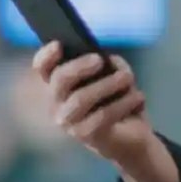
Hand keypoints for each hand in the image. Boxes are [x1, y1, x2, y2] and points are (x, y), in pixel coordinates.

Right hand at [32, 42, 152, 162]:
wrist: (132, 137)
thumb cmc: (116, 100)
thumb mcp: (112, 76)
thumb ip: (107, 64)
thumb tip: (110, 61)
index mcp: (60, 85)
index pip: (42, 68)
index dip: (46, 55)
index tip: (59, 44)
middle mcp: (57, 104)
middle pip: (59, 80)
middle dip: (79, 66)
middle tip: (99, 60)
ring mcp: (69, 122)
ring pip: (80, 99)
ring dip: (107, 84)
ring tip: (127, 78)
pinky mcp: (86, 136)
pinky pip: (102, 116)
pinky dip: (123, 103)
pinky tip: (138, 97)